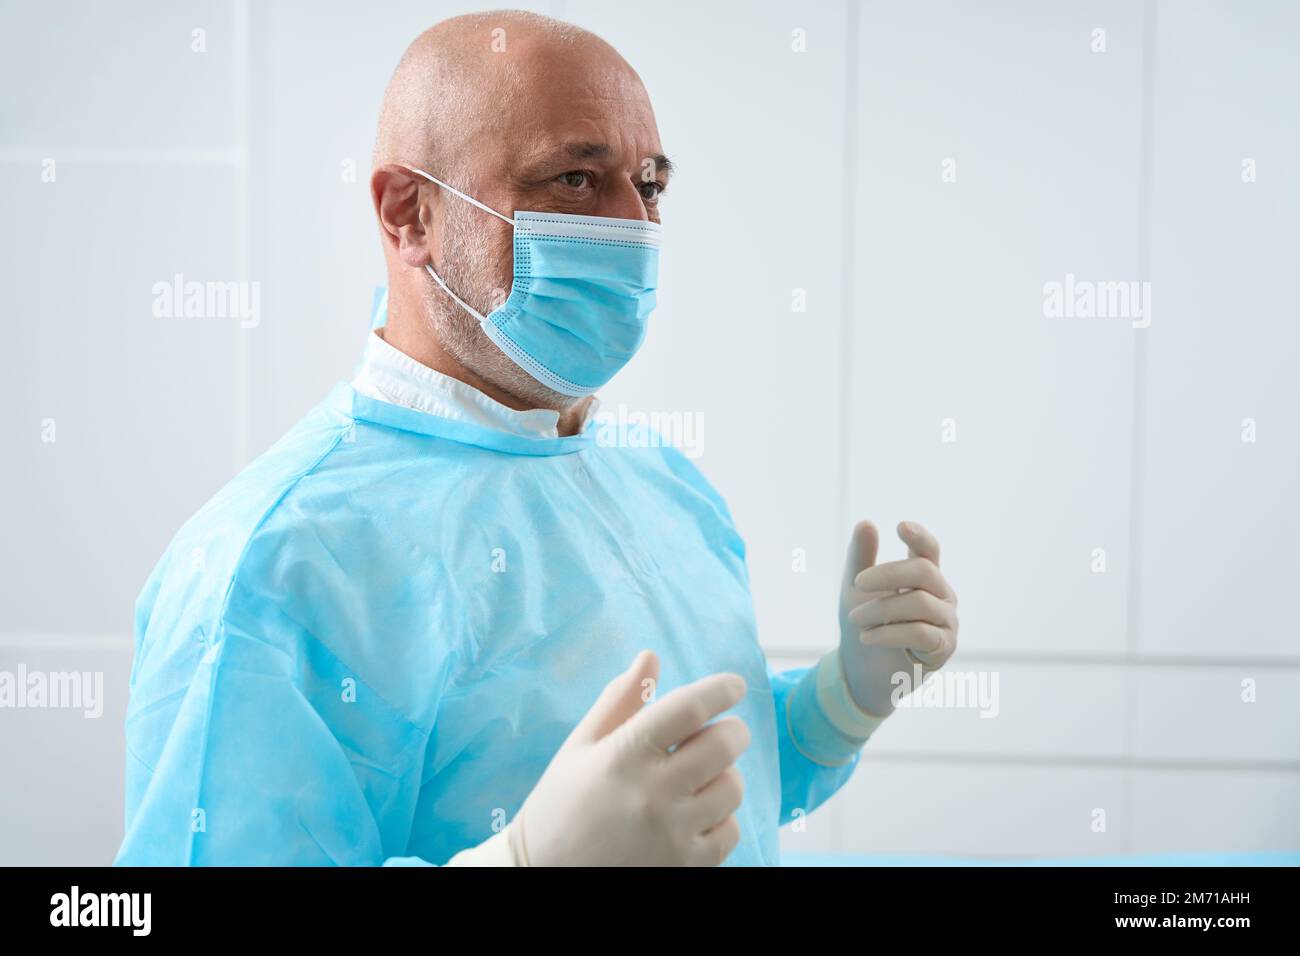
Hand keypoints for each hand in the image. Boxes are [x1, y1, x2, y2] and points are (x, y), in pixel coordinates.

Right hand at [514, 650, 750, 865]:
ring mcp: (671, 834)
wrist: (544, 875)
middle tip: (724, 732)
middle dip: (732, 731)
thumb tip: (651, 656)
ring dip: (724, 776)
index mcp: (622, 755)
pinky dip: (721, 818)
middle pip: (724, 745)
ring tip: (699, 779)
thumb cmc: (561, 804)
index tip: (734, 685)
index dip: (720, 690)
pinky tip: (695, 815)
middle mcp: (651, 794)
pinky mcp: (684, 866)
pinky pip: (730, 831)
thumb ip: (619, 701)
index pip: (689, 708)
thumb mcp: (580, 746)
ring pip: (732, 788)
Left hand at [838, 520, 958, 716]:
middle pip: (924, 571)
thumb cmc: (864, 623)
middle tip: (857, 583)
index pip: (929, 550)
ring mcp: (947, 620)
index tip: (900, 526)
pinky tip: (866, 637)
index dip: (919, 536)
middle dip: (888, 574)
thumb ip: (860, 558)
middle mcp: (941, 594)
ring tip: (855, 619)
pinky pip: (920, 633)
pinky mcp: (944, 647)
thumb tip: (866, 522)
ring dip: (881, 609)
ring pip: (919, 603)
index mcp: (923, 575)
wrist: (862, 671)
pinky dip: (888, 633)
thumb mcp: (855, 589)